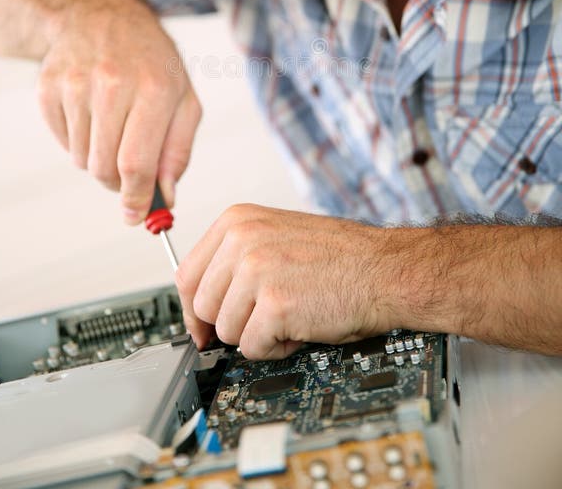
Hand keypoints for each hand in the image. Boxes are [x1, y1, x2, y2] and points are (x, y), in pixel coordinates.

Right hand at [37, 0, 200, 222]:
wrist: (99, 15)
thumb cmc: (149, 61)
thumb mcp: (183, 97)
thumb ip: (178, 150)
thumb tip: (166, 197)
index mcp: (155, 88)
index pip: (138, 163)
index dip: (137, 198)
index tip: (136, 216)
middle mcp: (113, 84)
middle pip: (106, 168)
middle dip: (118, 184)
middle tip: (127, 174)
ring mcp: (75, 85)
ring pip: (82, 159)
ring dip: (99, 159)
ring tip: (113, 128)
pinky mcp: (48, 88)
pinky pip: (63, 142)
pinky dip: (78, 141)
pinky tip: (92, 113)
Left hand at [176, 203, 393, 359]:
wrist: (383, 269)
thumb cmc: (338, 257)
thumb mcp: (274, 236)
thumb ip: (235, 259)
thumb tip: (199, 302)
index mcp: (237, 221)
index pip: (186, 274)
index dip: (193, 309)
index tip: (202, 325)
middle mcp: (242, 240)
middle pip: (202, 307)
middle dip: (230, 323)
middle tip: (263, 318)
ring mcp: (256, 270)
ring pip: (225, 331)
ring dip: (256, 334)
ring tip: (289, 315)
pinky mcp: (275, 304)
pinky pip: (253, 348)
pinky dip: (277, 348)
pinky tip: (300, 327)